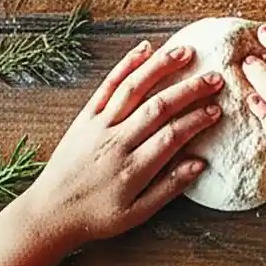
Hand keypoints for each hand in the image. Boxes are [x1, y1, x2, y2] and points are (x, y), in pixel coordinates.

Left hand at [20, 41, 223, 247]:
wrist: (49, 214)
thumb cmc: (97, 216)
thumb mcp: (137, 214)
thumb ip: (169, 188)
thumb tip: (200, 163)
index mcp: (132, 168)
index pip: (172, 136)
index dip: (197, 120)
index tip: (217, 110)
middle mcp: (116, 142)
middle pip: (158, 107)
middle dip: (189, 90)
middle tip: (215, 78)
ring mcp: (98, 126)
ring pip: (133, 88)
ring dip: (161, 67)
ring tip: (186, 52)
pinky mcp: (85, 117)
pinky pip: (107, 86)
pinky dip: (126, 65)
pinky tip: (145, 49)